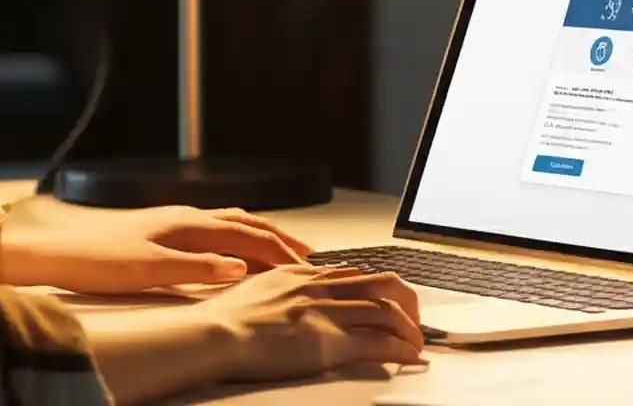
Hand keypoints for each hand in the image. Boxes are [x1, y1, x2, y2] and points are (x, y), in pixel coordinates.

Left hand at [0, 199, 313, 293]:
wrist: (51, 247)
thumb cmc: (96, 258)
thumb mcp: (149, 270)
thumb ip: (198, 267)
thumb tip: (242, 268)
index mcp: (189, 224)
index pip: (249, 236)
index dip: (280, 252)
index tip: (306, 267)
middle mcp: (187, 216)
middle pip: (247, 223)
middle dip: (281, 239)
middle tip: (310, 255)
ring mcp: (175, 219)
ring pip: (233, 221)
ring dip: (262, 234)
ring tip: (282, 246)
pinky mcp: (163, 228)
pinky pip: (216, 226)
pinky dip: (239, 234)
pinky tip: (235, 244)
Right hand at [195, 265, 426, 382]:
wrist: (215, 333)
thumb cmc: (226, 319)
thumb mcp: (259, 286)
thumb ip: (282, 285)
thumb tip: (288, 293)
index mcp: (305, 274)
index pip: (354, 274)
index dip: (378, 288)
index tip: (388, 301)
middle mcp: (322, 288)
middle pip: (382, 283)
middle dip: (406, 301)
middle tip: (413, 319)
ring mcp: (328, 313)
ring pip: (387, 312)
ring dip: (410, 329)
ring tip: (417, 343)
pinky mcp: (330, 341)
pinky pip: (378, 344)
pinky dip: (401, 351)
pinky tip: (411, 358)